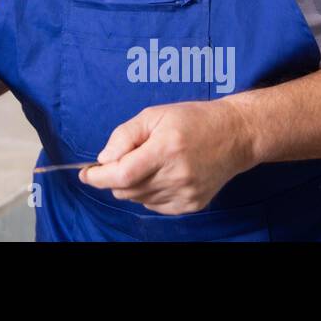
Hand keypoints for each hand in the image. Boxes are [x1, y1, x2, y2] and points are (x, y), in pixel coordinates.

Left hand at [78, 99, 257, 214]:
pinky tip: (160, 174)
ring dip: (131, 185)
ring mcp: (186, 194)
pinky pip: (154, 206)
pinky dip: (148, 193)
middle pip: (127, 190)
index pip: (122, 175)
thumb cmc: (192, 119)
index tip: (85, 173)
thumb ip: (124, 136)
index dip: (98, 177)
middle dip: (113, 177)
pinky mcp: (192, 205)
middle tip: (119, 159)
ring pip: (138, 199)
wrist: (235, 135)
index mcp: (165, 150)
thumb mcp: (154, 115)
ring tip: (147, 162)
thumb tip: (104, 159)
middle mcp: (176, 176)